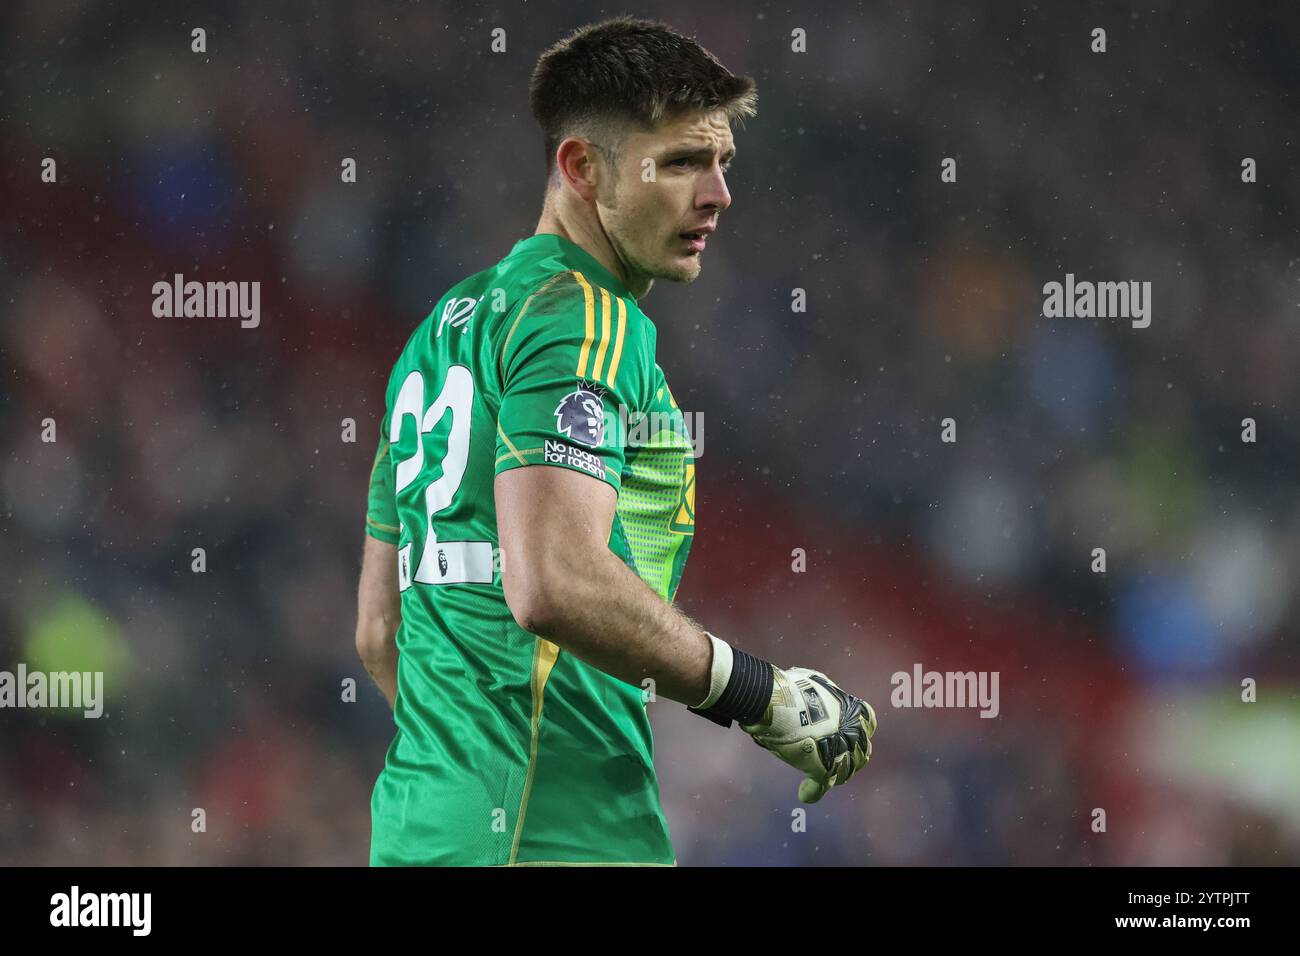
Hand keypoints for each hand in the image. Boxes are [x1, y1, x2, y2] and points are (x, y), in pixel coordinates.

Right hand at [741, 667, 875, 802]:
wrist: (780, 705)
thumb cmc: (794, 689)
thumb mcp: (814, 682)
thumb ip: (822, 693)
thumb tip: (813, 692)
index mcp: (853, 711)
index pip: (868, 724)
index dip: (859, 730)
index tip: (848, 734)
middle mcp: (853, 734)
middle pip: (862, 750)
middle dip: (852, 754)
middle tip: (837, 758)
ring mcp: (840, 753)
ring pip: (846, 771)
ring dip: (836, 774)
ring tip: (823, 778)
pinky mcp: (824, 769)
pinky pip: (822, 785)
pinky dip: (813, 791)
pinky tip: (805, 794)